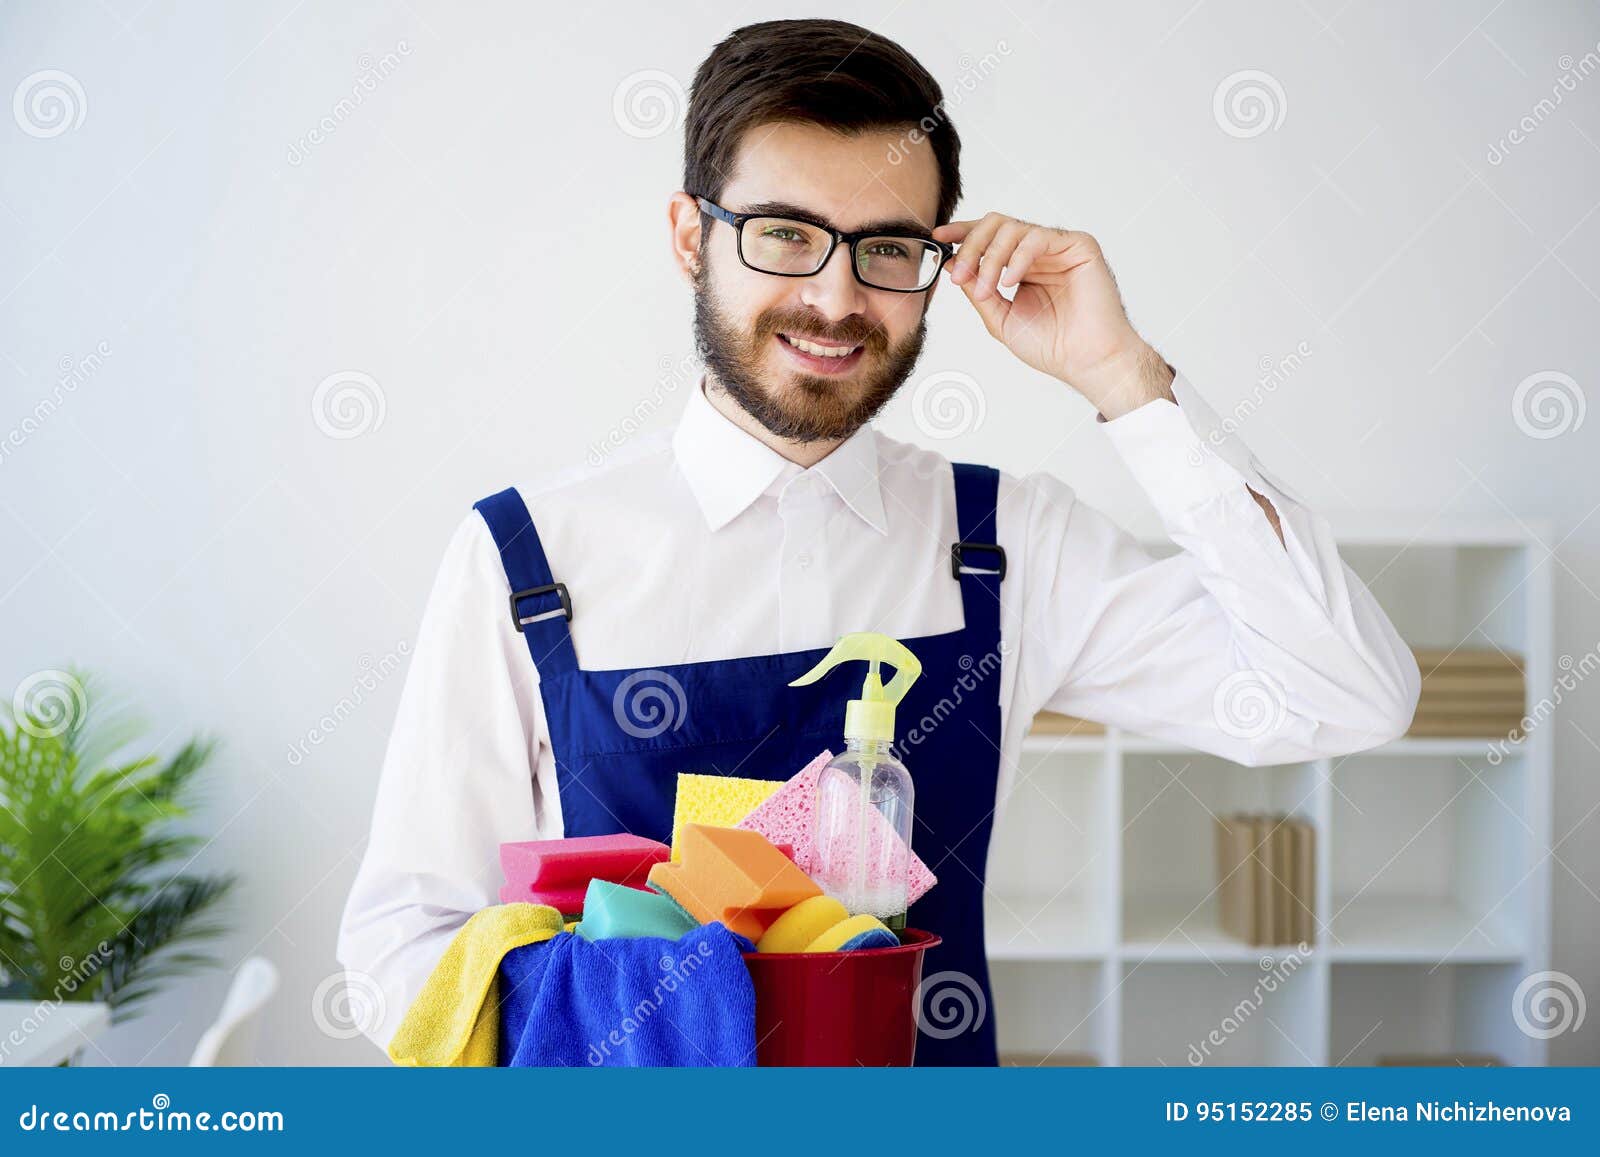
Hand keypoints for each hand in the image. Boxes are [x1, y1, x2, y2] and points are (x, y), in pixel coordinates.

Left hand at [932, 213, 1172, 418]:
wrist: (1084, 361)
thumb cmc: (1051, 346)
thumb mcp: (1000, 318)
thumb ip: (977, 290)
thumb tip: (952, 265)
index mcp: (1022, 267)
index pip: (989, 238)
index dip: (963, 234)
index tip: (938, 238)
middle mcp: (1040, 253)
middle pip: (996, 225)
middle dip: (971, 246)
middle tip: (959, 274)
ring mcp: (1059, 247)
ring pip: (1013, 228)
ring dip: (991, 258)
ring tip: (989, 290)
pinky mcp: (1079, 246)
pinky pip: (1038, 237)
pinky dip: (1017, 258)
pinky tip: (1010, 282)